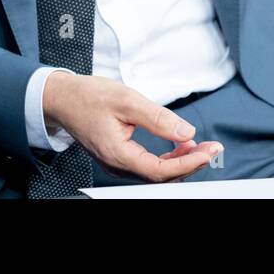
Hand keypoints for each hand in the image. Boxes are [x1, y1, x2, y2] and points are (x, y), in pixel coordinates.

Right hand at [42, 72, 222, 181]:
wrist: (61, 98)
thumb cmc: (88, 97)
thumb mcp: (127, 100)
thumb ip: (158, 118)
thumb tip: (185, 132)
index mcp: (118, 154)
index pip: (161, 171)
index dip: (189, 163)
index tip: (208, 151)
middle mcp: (117, 165)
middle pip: (161, 176)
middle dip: (190, 163)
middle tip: (211, 148)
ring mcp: (117, 163)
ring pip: (156, 173)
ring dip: (180, 161)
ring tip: (199, 145)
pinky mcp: (118, 157)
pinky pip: (148, 165)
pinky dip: (167, 158)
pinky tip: (179, 145)